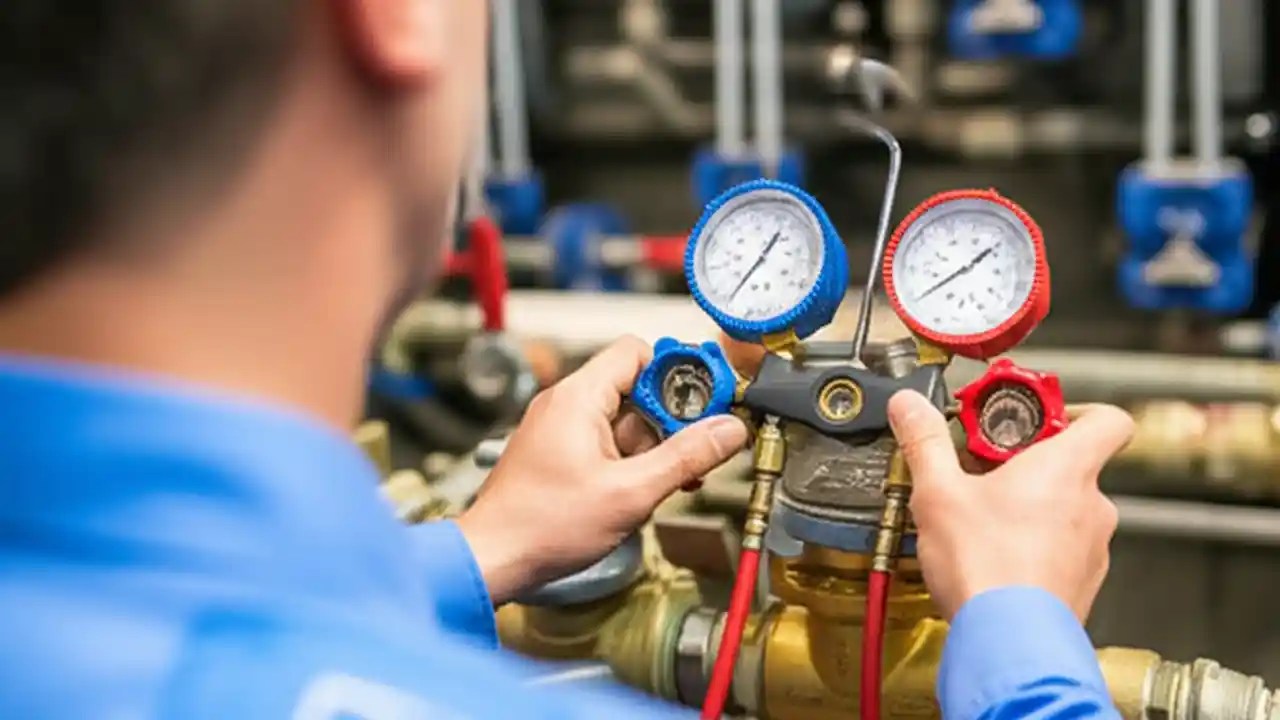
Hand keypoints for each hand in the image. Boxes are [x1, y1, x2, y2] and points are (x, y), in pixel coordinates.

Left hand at [456, 335, 749, 603]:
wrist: (493, 559)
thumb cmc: (542, 525)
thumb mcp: (630, 492)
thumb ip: (685, 457)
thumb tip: (728, 429)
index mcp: (579, 397)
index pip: (638, 352)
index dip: (677, 372)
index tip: (709, 400)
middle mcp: (568, 405)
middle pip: (638, 388)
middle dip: (674, 418)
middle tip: (702, 447)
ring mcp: (563, 430)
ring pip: (627, 421)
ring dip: (657, 446)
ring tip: (677, 479)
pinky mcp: (562, 455)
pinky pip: (609, 444)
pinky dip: (634, 460)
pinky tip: (650, 489)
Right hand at [887, 390, 1132, 620]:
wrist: (1008, 643)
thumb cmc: (987, 569)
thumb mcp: (938, 492)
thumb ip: (925, 441)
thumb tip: (911, 406)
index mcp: (1067, 468)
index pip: (1109, 420)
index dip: (1077, 411)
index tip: (1036, 417)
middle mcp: (1092, 505)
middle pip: (1073, 466)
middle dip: (1027, 466)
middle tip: (984, 472)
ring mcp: (1092, 548)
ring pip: (1066, 511)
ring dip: (1030, 510)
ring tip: (982, 521)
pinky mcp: (1082, 583)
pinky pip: (1062, 551)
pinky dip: (1034, 548)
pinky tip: (994, 559)